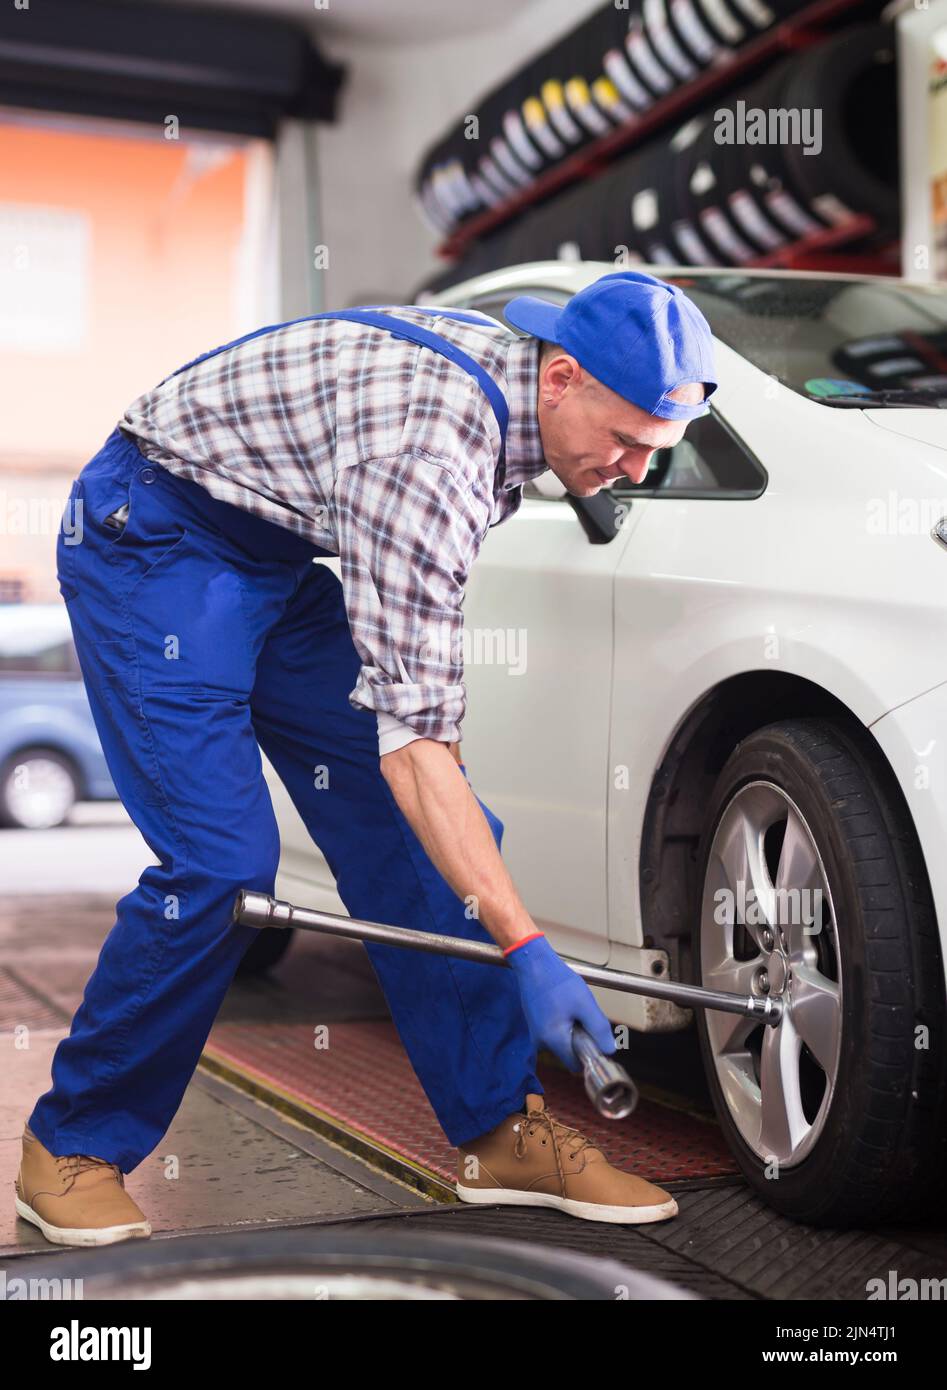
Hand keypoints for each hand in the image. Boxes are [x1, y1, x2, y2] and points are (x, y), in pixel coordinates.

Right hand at [505, 934, 615, 1072]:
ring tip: (573, 1009)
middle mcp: (540, 1042)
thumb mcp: (585, 1005)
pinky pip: (554, 1033)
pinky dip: (563, 1024)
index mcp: (553, 1040)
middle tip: (585, 1017)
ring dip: (572, 1031)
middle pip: (569, 1054)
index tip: (596, 1040)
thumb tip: (609, 1050)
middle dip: (581, 1040)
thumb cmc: (558, 982)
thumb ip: (599, 1030)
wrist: (534, 963)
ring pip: (562, 1042)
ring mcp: (535, 1034)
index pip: (576, 1066)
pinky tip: (564, 1006)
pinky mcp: (535, 1025)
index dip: (590, 1056)